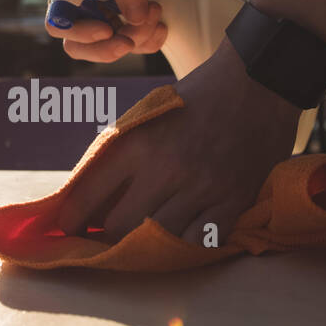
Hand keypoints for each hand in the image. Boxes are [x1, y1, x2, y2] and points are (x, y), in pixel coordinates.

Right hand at [45, 0, 186, 61]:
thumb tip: (134, 19)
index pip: (59, 21)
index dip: (78, 33)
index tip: (107, 28)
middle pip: (80, 45)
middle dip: (106, 49)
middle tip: (130, 40)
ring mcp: (109, 8)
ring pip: (111, 46)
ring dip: (136, 39)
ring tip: (156, 11)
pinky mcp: (133, 12)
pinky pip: (135, 41)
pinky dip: (149, 40)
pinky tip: (162, 26)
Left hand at [57, 38, 299, 244]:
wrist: (257, 80)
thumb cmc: (194, 98)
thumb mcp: (146, 116)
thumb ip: (118, 154)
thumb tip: (87, 198)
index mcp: (137, 143)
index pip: (89, 197)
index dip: (72, 220)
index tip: (68, 229)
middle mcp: (166, 168)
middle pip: (119, 227)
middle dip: (107, 236)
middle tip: (106, 238)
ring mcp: (201, 187)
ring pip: (158, 240)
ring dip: (146, 245)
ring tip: (141, 242)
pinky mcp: (233, 200)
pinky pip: (199, 242)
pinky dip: (185, 245)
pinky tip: (180, 237)